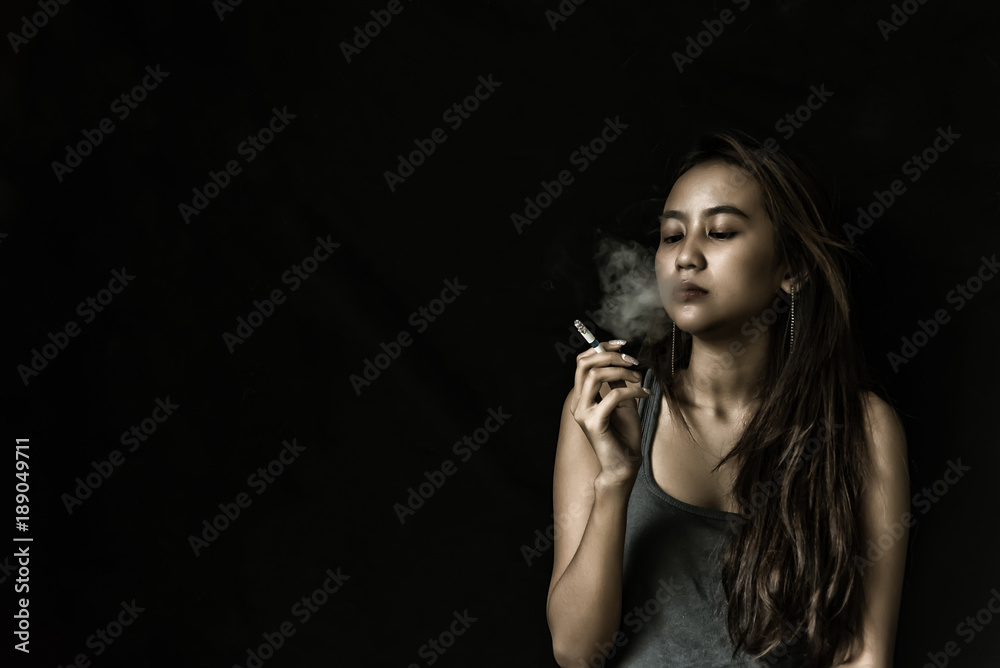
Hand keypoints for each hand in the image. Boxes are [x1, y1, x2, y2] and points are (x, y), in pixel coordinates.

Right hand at [568, 340, 648, 485]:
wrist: (623, 464)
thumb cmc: (623, 435)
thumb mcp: (622, 401)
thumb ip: (617, 382)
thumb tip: (620, 358)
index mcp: (581, 396)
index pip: (582, 362)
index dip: (600, 347)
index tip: (622, 344)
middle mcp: (578, 403)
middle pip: (584, 364)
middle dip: (610, 355)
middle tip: (632, 360)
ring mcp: (583, 413)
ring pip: (595, 376)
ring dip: (621, 371)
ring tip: (638, 378)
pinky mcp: (594, 423)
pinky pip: (613, 396)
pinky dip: (633, 390)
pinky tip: (645, 394)